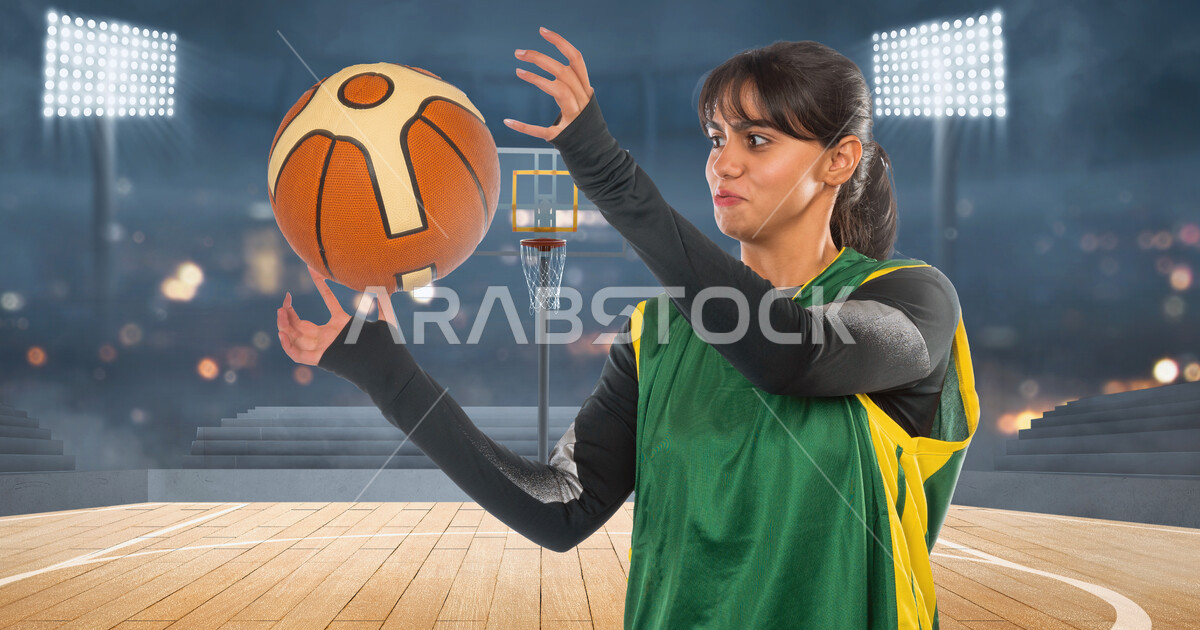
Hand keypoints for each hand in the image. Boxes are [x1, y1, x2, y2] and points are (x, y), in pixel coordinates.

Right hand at [278, 266, 395, 365]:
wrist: (384, 368)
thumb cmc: (383, 348)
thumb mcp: (384, 323)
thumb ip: (384, 305)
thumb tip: (387, 287)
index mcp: (342, 322)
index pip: (328, 299)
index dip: (322, 284)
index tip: (313, 268)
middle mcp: (329, 335)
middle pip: (301, 323)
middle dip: (289, 311)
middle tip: (285, 299)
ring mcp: (323, 347)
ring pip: (295, 337)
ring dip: (284, 325)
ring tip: (281, 312)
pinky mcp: (321, 359)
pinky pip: (298, 355)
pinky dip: (288, 346)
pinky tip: (283, 334)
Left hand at [503, 26, 594, 141]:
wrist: (595, 152)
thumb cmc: (583, 123)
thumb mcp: (580, 100)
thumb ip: (570, 84)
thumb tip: (552, 67)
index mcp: (585, 91)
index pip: (576, 60)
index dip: (561, 43)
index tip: (542, 31)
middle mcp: (583, 101)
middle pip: (563, 72)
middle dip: (540, 58)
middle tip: (519, 52)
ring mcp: (574, 118)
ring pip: (559, 91)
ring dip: (537, 79)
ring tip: (518, 70)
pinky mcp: (562, 136)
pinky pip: (542, 130)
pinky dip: (524, 127)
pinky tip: (508, 121)